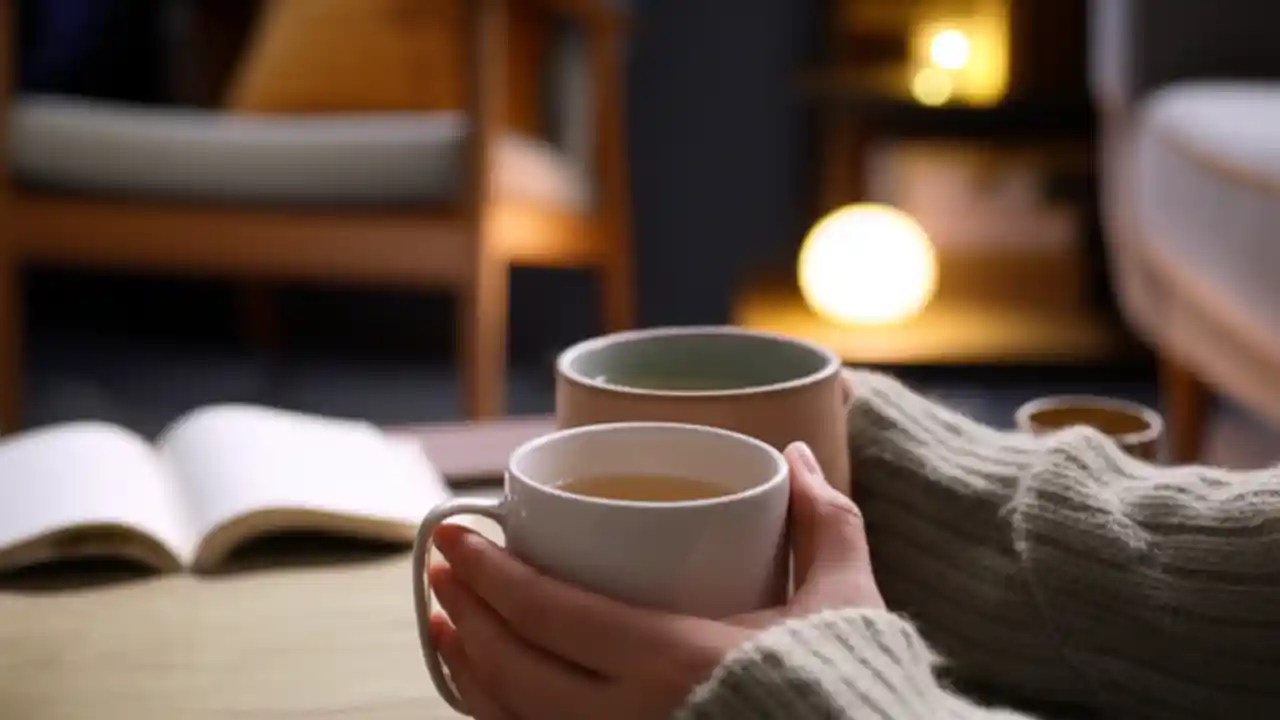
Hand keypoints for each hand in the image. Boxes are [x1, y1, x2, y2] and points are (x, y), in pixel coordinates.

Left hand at [428, 441, 883, 719]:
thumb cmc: (851, 688)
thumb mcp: (846, 601)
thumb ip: (823, 523)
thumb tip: (796, 455)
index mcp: (678, 661)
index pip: (553, 614)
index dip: (490, 576)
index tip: (454, 538)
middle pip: (515, 667)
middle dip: (466, 613)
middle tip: (443, 568)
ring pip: (514, 719)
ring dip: (467, 666)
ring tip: (444, 621)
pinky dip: (496, 716)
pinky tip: (485, 689)